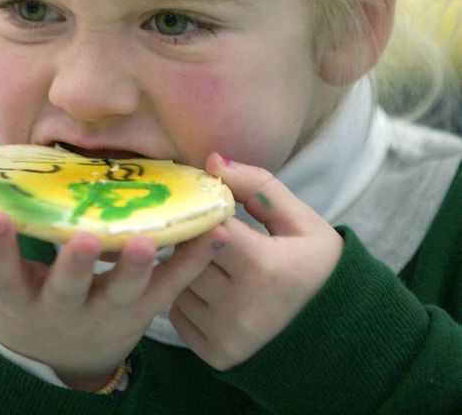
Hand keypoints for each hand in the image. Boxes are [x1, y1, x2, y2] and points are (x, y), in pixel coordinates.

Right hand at [0, 204, 227, 390]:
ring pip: (123, 293)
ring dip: (139, 267)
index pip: (2, 273)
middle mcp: (61, 310)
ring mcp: (105, 313)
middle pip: (68, 289)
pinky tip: (211, 233)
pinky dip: (191, 261)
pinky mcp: (141, 312)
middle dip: (76, 265)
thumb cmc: (18, 304)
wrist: (58, 361)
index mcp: (16, 299)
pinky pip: (169, 288)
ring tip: (152, 239)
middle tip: (86, 239)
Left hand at [169, 153, 343, 370]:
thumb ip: (258, 185)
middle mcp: (241, 307)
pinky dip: (190, 299)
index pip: (210, 227)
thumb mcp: (301, 220)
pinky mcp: (215, 355)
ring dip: (189, 269)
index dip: (209, 214)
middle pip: (190, 256)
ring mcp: (226, 335)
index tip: (216, 211)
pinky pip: (179, 314)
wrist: (337, 333)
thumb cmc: (317, 268)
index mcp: (264, 267)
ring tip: (219, 264)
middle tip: (214, 235)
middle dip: (197, 240)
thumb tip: (213, 161)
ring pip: (180, 284)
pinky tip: (216, 293)